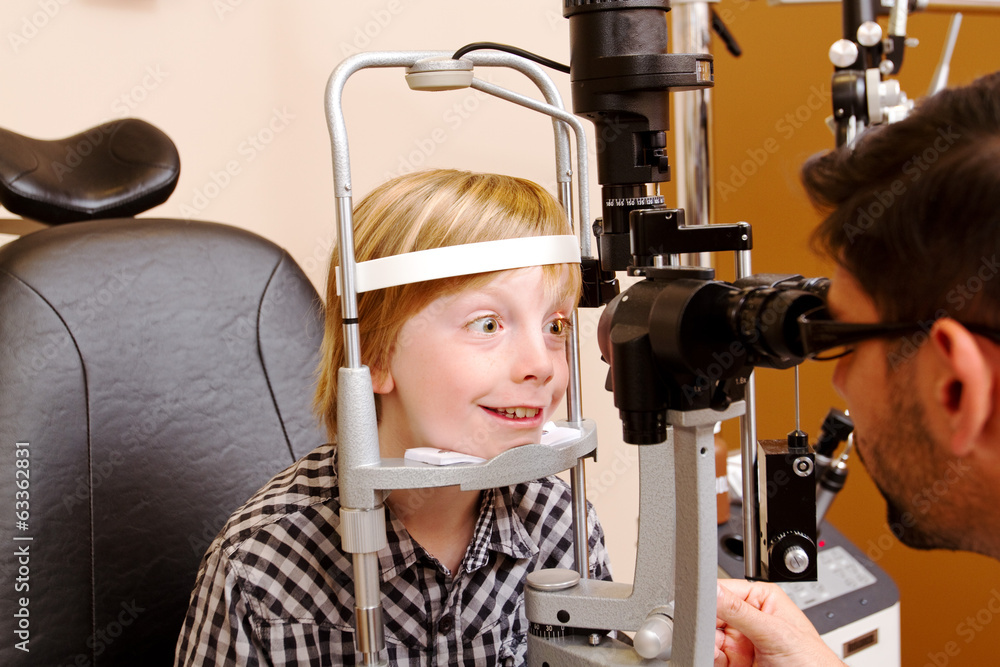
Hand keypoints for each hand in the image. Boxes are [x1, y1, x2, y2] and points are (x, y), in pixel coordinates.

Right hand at [715, 578, 844, 666]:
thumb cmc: (813, 663)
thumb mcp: (775, 632)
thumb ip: (740, 611)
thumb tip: (711, 589)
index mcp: (761, 599)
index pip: (726, 589)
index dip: (711, 595)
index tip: (700, 602)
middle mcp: (749, 618)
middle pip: (713, 612)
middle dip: (707, 621)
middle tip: (710, 629)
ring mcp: (740, 642)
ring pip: (709, 635)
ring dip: (708, 641)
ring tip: (716, 647)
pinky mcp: (734, 661)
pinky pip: (712, 654)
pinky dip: (709, 655)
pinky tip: (716, 656)